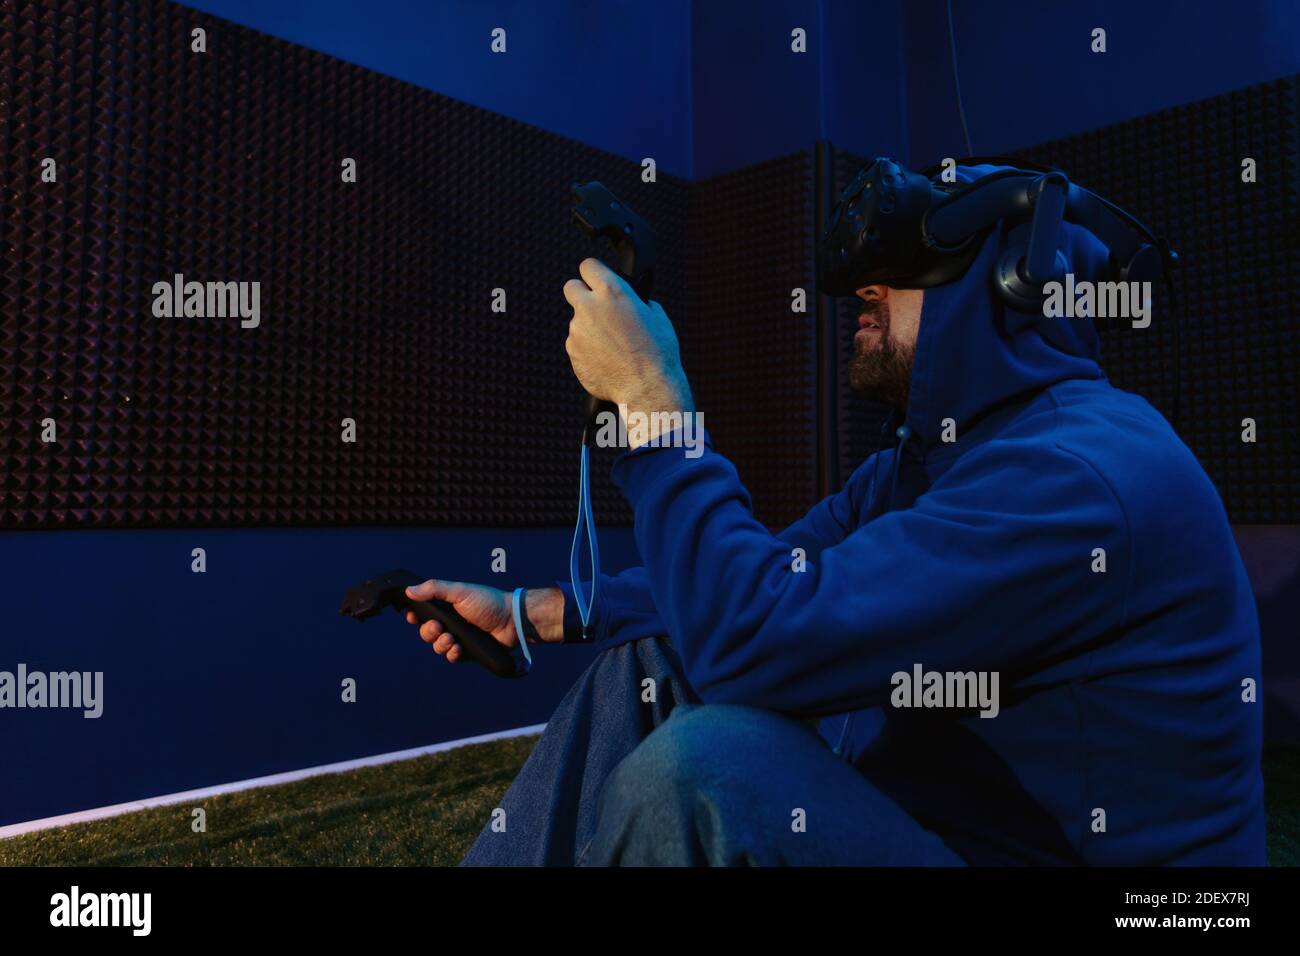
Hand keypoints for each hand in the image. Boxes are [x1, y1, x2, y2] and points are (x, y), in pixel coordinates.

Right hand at [403, 580, 566, 661]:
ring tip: (451, 639)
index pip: (423, 613)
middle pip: (426, 633)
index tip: (412, 616)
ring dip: (440, 644)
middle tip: (438, 628)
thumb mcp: (460, 591)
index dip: (414, 616)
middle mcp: (451, 623)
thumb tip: (409, 590)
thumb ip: (434, 589)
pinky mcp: (468, 652)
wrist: (511, 620)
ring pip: (437, 647)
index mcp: (447, 607)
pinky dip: (452, 654)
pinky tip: (458, 648)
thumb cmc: (488, 602)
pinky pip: (451, 657)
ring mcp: (459, 638)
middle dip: (428, 632)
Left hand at [563, 258, 692, 416]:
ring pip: (577, 321)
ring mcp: (577, 330)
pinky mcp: (573, 352)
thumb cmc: (658, 353)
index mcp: (612, 292)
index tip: (597, 279)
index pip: (588, 266)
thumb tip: (633, 301)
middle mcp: (590, 307)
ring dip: (590, 328)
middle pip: (571, 287)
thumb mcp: (657, 317)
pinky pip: (577, 344)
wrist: (647, 388)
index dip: (594, 273)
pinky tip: (607, 359)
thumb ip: (637, 302)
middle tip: (596, 307)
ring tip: (614, 346)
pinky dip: (588, 349)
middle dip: (581, 293)